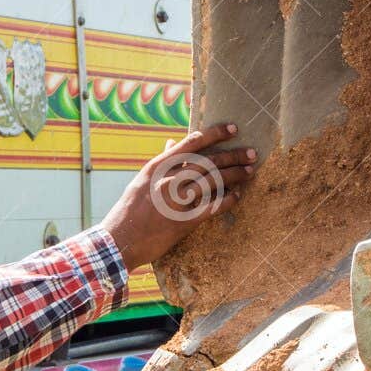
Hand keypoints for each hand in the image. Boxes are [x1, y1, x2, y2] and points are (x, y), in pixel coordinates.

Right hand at [100, 124, 255, 268]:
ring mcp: (176, 200)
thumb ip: (160, 162)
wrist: (119, 241)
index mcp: (157, 167)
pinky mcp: (183, 221)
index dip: (215, 134)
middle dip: (233, 155)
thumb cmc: (129, 210)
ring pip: (213, 181)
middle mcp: (168, 179)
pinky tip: (238, 196)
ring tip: (250, 171)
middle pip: (208, 161)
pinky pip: (212, 207)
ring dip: (235, 175)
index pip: (191, 143)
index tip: (233, 129)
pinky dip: (227, 200)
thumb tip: (171, 142)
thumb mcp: (142, 181)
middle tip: (251, 153)